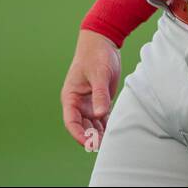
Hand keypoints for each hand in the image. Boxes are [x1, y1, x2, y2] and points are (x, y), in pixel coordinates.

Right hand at [60, 28, 122, 149]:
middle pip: (83, 126)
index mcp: (71, 97)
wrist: (103, 42)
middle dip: (92, 137)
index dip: (78, 134)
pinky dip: (107, 125)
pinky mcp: (100, 100)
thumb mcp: (99, 74)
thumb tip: (100, 114)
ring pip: (93, 125)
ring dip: (100, 134)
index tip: (89, 143)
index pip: (71, 121)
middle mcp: (78, 103)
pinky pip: (102, 118)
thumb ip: (99, 94)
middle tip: (105, 145)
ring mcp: (89, 103)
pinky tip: (116, 132)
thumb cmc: (96, 55)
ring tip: (112, 142)